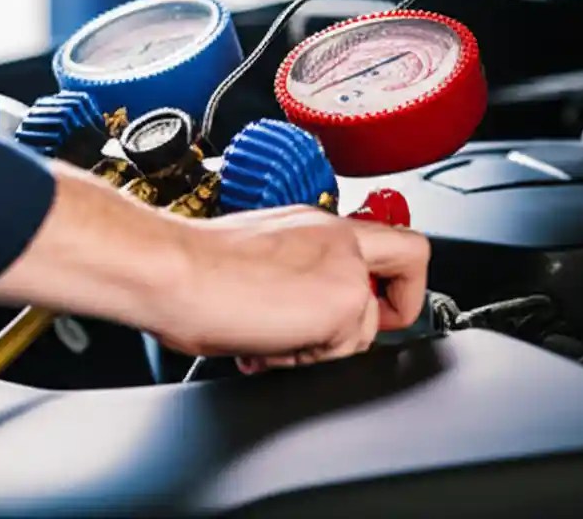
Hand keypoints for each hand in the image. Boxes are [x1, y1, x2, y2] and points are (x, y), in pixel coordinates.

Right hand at [0, 164, 428, 368]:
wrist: (173, 269)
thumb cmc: (190, 263)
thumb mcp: (257, 256)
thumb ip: (294, 272)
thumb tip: (293, 306)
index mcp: (315, 223)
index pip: (394, 239)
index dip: (396, 279)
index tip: (375, 301)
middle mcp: (337, 238)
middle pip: (409, 269)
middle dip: (383, 312)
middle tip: (336, 331)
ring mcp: (343, 269)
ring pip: (364, 327)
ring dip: (319, 346)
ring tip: (268, 338)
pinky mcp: (341, 304)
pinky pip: (342, 350)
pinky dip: (303, 359)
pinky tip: (264, 344)